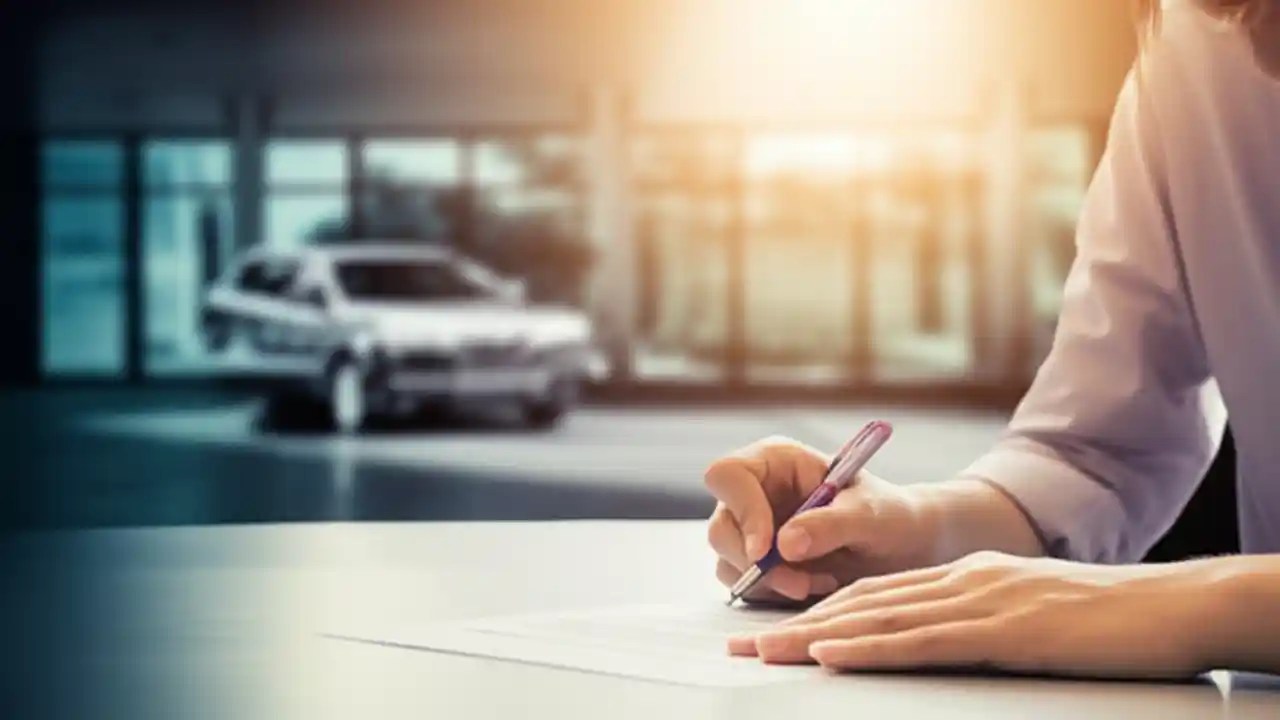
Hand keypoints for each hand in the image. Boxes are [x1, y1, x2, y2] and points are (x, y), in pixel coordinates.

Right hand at [704, 436, 937, 602]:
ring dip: (768, 583)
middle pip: (721, 526)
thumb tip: (784, 544)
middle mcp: (756, 492)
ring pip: (727, 560)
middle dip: (755, 562)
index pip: (728, 475)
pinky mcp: (758, 562)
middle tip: (799, 583)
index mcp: (776, 461)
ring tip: (818, 583)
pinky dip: (774, 594)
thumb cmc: (892, 515)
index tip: (766, 548)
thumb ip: (830, 524)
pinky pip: (744, 584)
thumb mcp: (871, 515)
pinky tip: (811, 586)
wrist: (906, 546)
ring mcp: (753, 528)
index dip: (741, 510)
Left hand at [728, 550, 1217, 678]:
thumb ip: (979, 617)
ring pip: (879, 619)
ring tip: (763, 652)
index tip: (773, 632)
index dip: (819, 612)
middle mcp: (960, 581)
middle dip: (796, 624)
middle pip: (862, 603)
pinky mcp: (1002, 631)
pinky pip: (923, 640)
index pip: (877, 595)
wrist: (1166, 606)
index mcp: (964, 576)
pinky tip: (832, 654)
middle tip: (741, 646)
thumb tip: (938, 637)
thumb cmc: (1103, 618)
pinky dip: (870, 647)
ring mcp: (979, 602)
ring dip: (814, 636)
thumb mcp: (1027, 610)